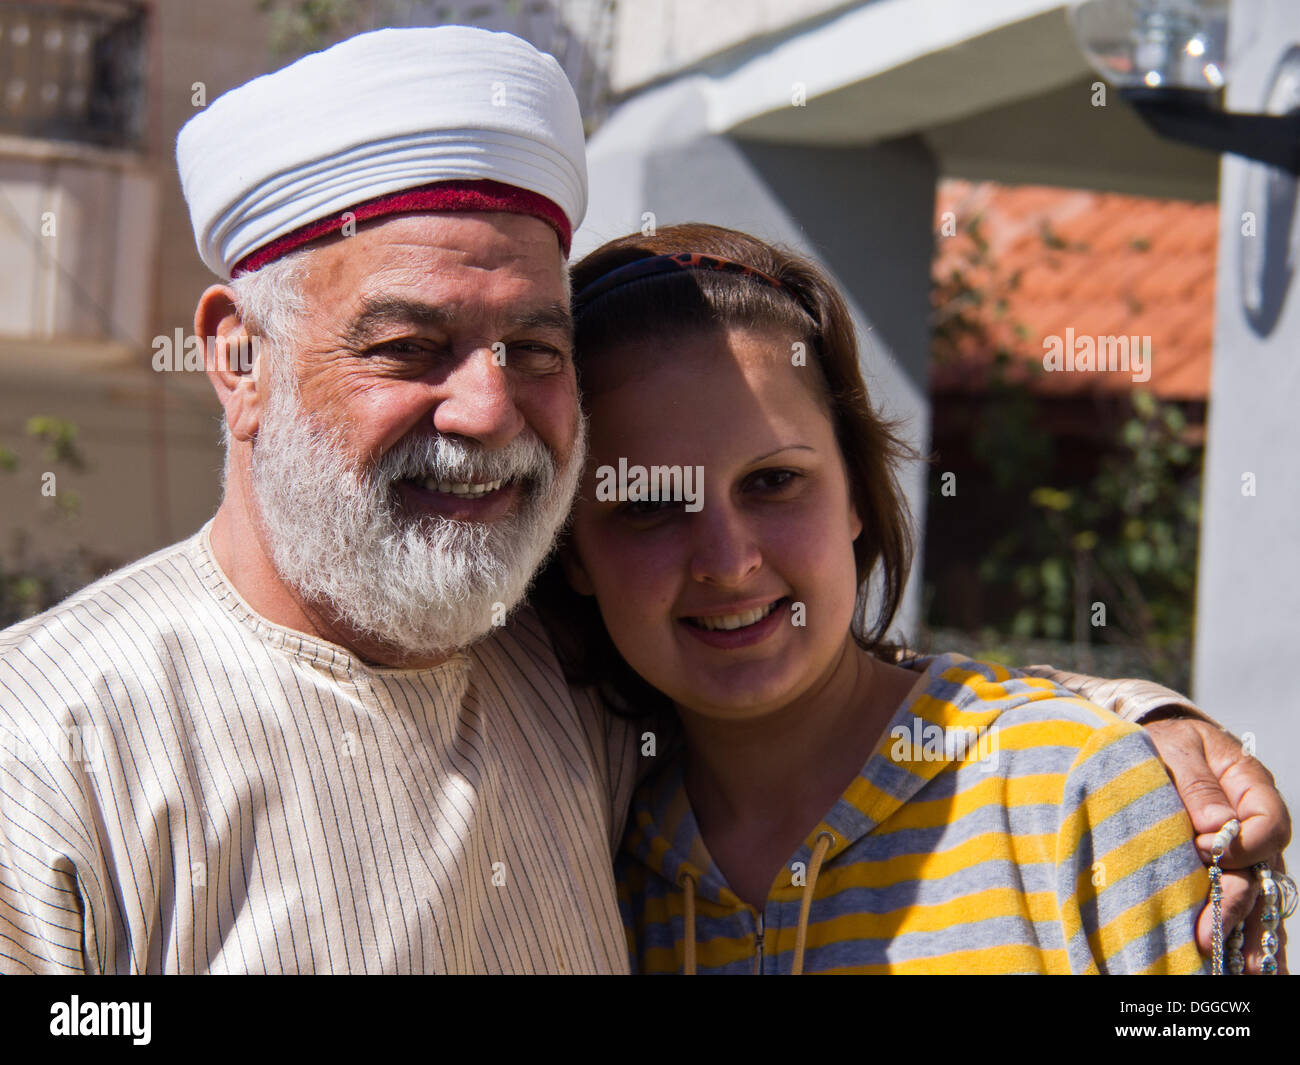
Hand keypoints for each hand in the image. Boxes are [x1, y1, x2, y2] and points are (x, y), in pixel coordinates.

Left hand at [1142, 715, 1291, 972]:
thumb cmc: (1160, 740)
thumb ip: (1197, 784)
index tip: (1204, 852)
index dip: (1241, 845)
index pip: (1266, 824)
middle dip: (1235, 904)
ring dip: (1247, 934)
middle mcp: (1252, 824)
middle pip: (1260, 872)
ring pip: (1257, 898)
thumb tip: (1220, 828)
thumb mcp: (1174, 747)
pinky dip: (1244, 936)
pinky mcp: (1220, 870)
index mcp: (1249, 786)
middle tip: (1206, 933)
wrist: (1146, 740)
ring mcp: (1240, 852)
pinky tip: (1246, 967)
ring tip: (1240, 971)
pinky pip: (1242, 906)